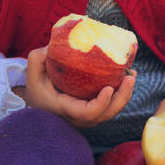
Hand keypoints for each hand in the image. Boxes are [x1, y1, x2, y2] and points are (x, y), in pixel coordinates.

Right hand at [20, 46, 135, 129]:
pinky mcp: (94, 113)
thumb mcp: (32, 74)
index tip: (109, 88)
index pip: (88, 113)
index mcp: (65, 109)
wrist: (38, 104)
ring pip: (112, 112)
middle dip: (122, 97)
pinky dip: (121, 94)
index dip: (101, 103)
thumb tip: (53, 46)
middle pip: (106, 114)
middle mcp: (80, 118)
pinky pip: (111, 107)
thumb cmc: (36, 89)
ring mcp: (88, 118)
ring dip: (125, 95)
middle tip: (130, 77)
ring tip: (131, 75)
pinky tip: (127, 77)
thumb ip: (38, 59)